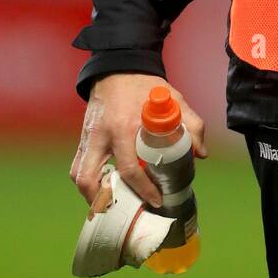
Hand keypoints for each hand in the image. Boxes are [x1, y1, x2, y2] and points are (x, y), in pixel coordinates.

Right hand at [69, 73, 207, 207]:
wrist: (119, 66)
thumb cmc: (145, 86)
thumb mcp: (173, 99)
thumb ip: (192, 124)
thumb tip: (200, 153)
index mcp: (124, 127)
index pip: (129, 169)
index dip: (143, 189)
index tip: (155, 200)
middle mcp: (101, 135)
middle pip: (89, 179)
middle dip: (104, 201)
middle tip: (124, 210)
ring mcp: (88, 136)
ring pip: (78, 174)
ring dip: (92, 194)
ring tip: (112, 203)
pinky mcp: (83, 137)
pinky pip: (78, 165)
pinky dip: (87, 180)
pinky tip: (102, 187)